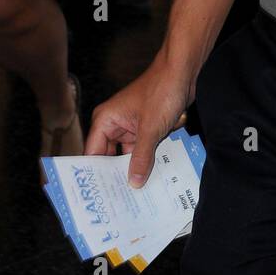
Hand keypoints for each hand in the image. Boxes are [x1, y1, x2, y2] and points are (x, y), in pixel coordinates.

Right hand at [84, 56, 192, 187]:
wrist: (183, 70)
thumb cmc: (162, 91)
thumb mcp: (151, 129)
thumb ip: (141, 158)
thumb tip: (134, 184)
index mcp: (105, 120)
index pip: (92, 154)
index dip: (95, 175)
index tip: (98, 197)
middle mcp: (114, 124)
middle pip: (110, 158)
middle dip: (116, 176)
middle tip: (119, 204)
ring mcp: (131, 126)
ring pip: (129, 155)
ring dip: (135, 169)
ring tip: (136, 197)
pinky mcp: (147, 127)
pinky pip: (144, 149)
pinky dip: (149, 160)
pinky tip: (153, 179)